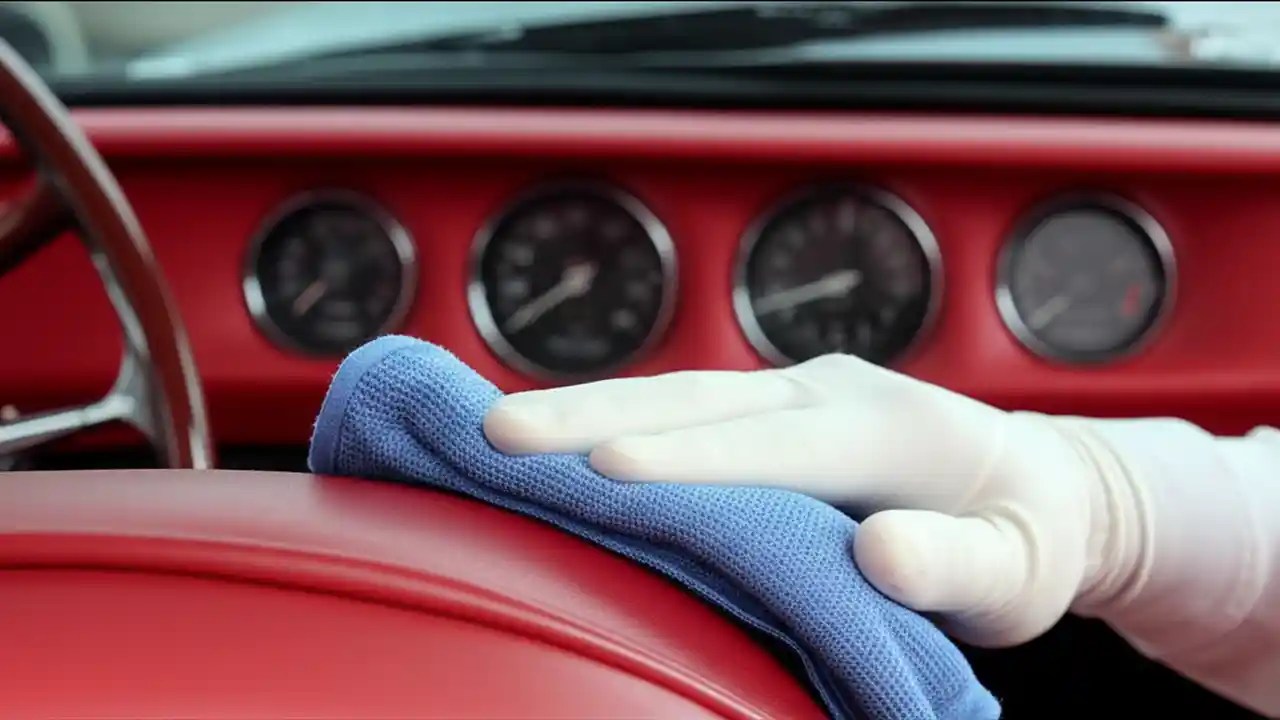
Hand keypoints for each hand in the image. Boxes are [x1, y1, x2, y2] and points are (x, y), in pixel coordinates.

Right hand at [484, 353, 1128, 647]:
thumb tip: (883, 552)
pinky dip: (611, 417)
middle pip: (696, 398)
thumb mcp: (1018, 568)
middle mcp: (825, 390)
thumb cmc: (1024, 536)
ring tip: (495, 428)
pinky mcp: (769, 411)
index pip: (775, 444)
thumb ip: (957, 564)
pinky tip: (557, 435)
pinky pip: (681, 408)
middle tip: (496, 433)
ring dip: (584, 408)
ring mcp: (791, 392)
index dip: (691, 460)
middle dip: (592, 414)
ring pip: (674, 394)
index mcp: (885, 426)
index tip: (605, 471)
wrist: (1036, 484)